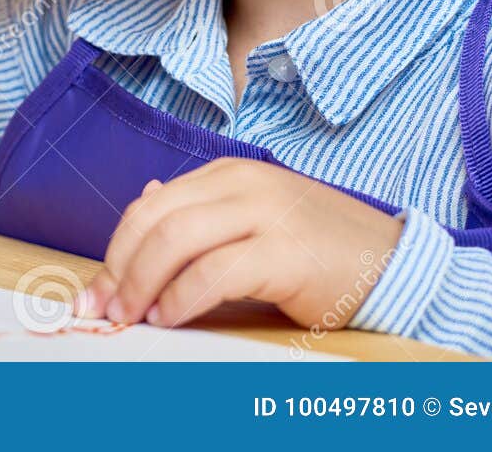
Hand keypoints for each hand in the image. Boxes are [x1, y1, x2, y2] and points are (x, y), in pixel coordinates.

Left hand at [80, 158, 404, 329]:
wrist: (394, 263)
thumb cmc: (321, 249)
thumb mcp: (255, 217)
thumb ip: (203, 210)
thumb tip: (146, 198)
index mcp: (228, 174)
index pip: (150, 206)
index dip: (115, 249)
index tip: (97, 291)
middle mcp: (242, 183)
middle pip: (153, 220)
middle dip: (118, 269)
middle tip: (101, 310)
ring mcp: (264, 213)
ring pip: (174, 240)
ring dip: (140, 284)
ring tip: (130, 317)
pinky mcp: (284, 252)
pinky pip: (212, 273)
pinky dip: (180, 298)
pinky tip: (169, 318)